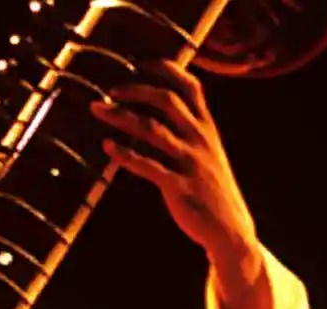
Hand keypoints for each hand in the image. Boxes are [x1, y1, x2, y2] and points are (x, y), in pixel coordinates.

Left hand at [90, 59, 257, 256]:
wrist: (228, 229)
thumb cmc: (208, 188)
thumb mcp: (204, 153)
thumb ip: (185, 131)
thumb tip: (150, 113)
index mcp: (207, 127)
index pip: (190, 86)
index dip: (166, 70)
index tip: (140, 62)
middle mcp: (200, 139)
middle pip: (166, 100)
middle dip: (135, 89)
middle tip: (110, 89)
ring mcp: (190, 162)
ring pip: (152, 129)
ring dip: (121, 116)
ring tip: (98, 109)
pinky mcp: (179, 186)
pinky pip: (148, 165)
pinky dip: (125, 154)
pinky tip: (108, 147)